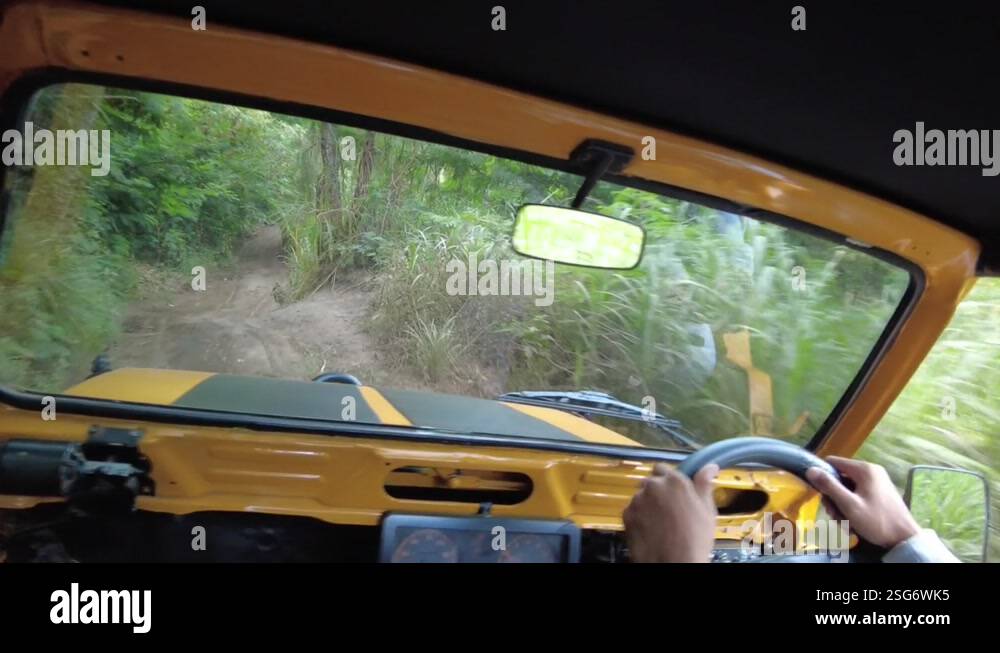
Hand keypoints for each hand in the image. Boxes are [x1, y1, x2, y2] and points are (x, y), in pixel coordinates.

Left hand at [623, 462, 718, 562]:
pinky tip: (649, 530)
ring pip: (640, 496)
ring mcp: (637, 500)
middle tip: (668, 509)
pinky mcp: (626, 514)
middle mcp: (653, 486)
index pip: (663, 468)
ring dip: (647, 504)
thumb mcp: (707, 511)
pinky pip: (632, 511)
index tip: (674, 491)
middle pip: (650, 482)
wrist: (673, 563)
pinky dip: (638, 517)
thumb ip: (704, 485)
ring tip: (659, 523)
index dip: (667, 479)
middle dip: (657, 491)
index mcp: (675, 481)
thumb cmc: (694, 539)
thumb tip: (710, 467)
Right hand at [805, 456, 919, 548]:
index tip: (822, 495)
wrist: (905, 538)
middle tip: (834, 514)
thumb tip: (810, 470)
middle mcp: (871, 471)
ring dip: (842, 504)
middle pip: (840, 477)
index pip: (833, 462)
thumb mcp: (849, 505)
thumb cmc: (877, 520)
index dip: (823, 476)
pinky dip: (853, 506)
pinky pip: (859, 494)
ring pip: (849, 488)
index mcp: (864, 469)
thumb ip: (829, 486)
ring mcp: (877, 481)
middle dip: (834, 496)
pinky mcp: (881, 492)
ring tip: (845, 522)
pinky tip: (854, 521)